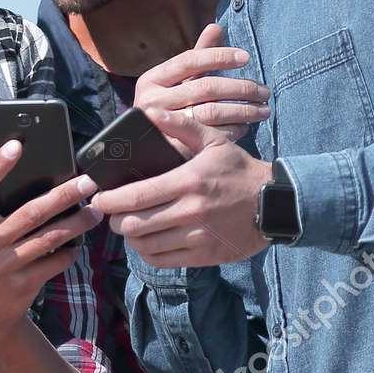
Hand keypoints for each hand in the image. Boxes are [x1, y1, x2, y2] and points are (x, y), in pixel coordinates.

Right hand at [0, 141, 102, 344]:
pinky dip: (70, 253)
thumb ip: (1, 211)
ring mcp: (4, 266)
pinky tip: (77, 246)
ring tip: (96, 211)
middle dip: (64, 195)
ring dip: (78, 223)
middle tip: (88, 183)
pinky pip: (55, 262)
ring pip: (50, 237)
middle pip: (31, 212)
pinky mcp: (22, 285)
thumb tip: (44, 180)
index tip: (17, 144)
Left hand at [95, 141, 272, 267]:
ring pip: (145, 245)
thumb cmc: (239, 171)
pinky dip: (147, 253)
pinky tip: (147, 242)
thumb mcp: (214, 142)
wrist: (275, 204)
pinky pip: (163, 260)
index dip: (109, 201)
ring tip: (128, 226)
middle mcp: (190, 211)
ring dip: (130, 238)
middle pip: (134, 225)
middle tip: (111, 214)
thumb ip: (181, 126)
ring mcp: (197, 236)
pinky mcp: (204, 255)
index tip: (98, 198)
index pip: (135, 196)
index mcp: (187, 181)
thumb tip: (150, 112)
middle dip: (115, 221)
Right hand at [135, 24, 269, 154]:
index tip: (246, 57)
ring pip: (213, 112)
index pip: (190, 60)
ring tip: (264, 108)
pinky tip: (246, 125)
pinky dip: (235, 129)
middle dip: (241, 87)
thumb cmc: (168, 107)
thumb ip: (197, 56)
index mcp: (151, 79)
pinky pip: (214, 134)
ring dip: (244, 110)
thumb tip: (215, 26)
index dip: (219, 56)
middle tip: (263, 90)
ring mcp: (164, 126)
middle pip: (206, 87)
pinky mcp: (176, 147)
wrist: (149, 146)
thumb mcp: (176, 81)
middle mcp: (153, 101)